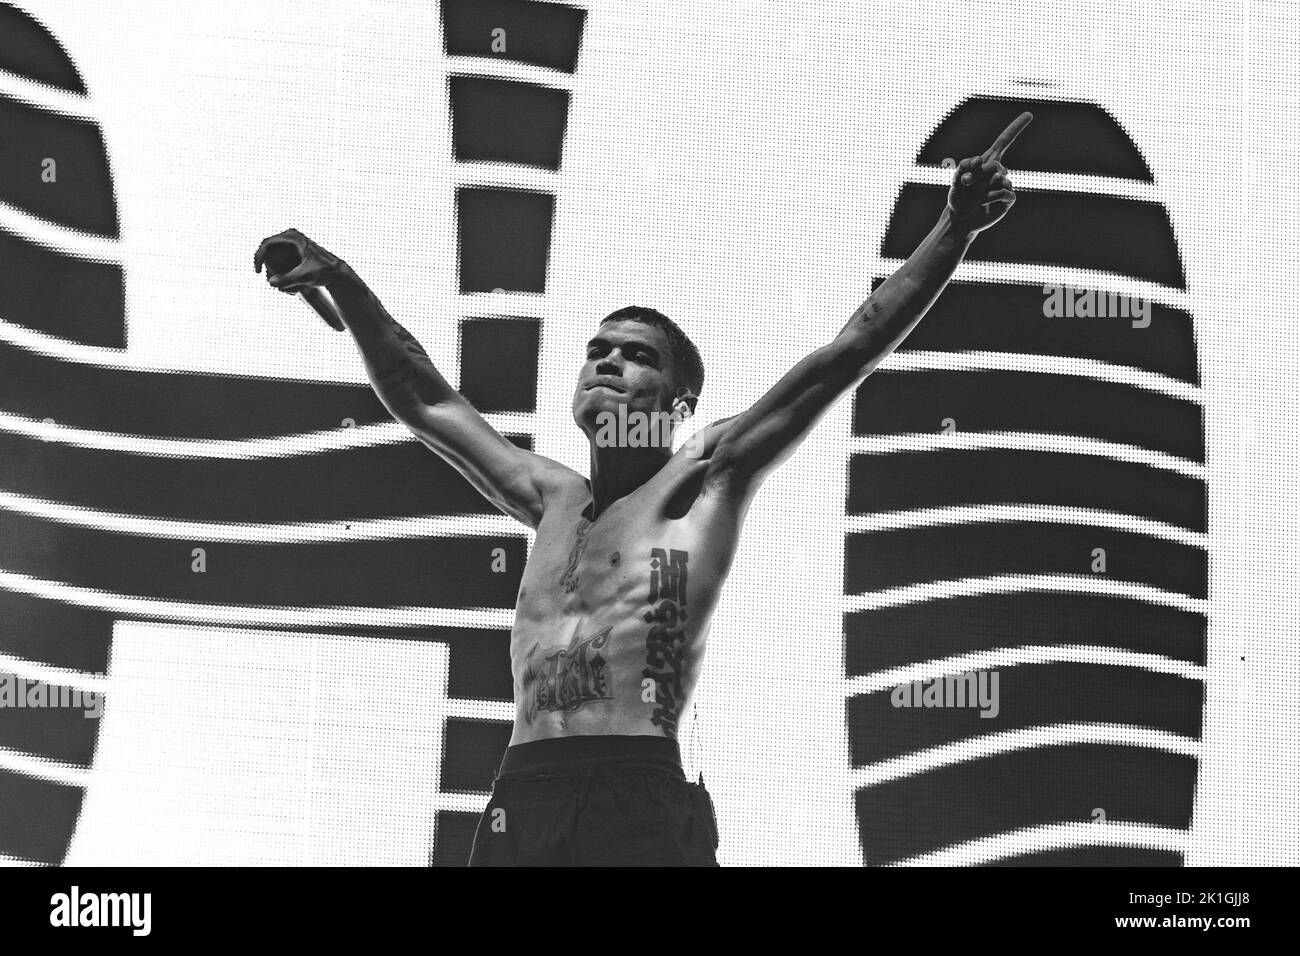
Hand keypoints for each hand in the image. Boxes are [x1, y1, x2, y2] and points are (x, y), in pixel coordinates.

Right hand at [254, 228, 348, 329]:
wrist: (338, 272)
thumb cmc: (324, 273)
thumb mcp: (306, 277)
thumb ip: (288, 280)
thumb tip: (271, 282)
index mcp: (292, 236)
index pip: (266, 244)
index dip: (258, 257)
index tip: (258, 272)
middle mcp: (291, 235)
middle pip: (268, 249)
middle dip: (265, 265)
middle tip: (268, 280)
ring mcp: (292, 242)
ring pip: (273, 254)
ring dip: (272, 269)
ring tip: (284, 284)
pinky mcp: (294, 250)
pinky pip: (280, 258)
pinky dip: (280, 270)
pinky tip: (288, 285)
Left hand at [946, 110, 1032, 233]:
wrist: (961, 219)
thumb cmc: (958, 198)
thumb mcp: (955, 179)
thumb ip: (963, 166)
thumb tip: (978, 162)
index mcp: (987, 162)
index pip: (1004, 140)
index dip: (1016, 127)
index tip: (1030, 114)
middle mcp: (998, 171)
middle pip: (997, 165)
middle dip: (981, 176)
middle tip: (968, 185)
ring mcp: (1004, 184)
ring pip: (1001, 180)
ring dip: (984, 190)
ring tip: (977, 198)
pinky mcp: (1008, 199)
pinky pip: (1006, 193)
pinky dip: (993, 198)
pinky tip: (985, 203)